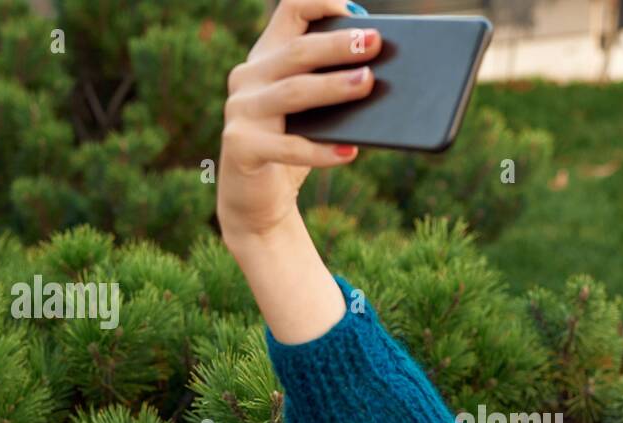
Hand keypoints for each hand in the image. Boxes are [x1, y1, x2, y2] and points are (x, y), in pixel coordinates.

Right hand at [217, 0, 379, 240]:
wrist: (257, 204)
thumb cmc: (292, 151)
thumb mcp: (314, 115)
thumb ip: (333, 90)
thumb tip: (382, 79)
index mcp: (266, 58)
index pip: (290, 12)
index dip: (322, 4)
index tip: (357, 13)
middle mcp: (247, 77)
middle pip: (297, 52)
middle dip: (338, 45)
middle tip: (374, 42)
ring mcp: (240, 111)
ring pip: (293, 92)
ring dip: (333, 87)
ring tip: (369, 83)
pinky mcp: (240, 147)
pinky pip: (288, 147)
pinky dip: (321, 151)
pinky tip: (350, 152)